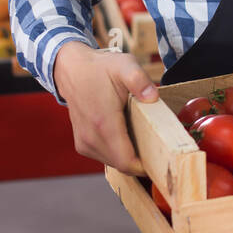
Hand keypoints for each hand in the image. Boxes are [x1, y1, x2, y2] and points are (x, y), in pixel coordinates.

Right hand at [54, 41, 158, 174]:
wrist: (71, 70)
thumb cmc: (100, 69)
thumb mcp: (124, 66)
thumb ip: (139, 80)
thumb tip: (152, 97)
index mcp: (103, 123)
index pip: (126, 161)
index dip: (145, 166)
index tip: (161, 158)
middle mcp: (91, 137)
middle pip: (123, 166)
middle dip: (141, 161)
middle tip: (157, 146)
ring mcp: (84, 143)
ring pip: (114, 163)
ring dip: (130, 157)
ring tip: (142, 138)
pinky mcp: (82, 144)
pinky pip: (105, 158)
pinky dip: (118, 153)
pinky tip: (126, 136)